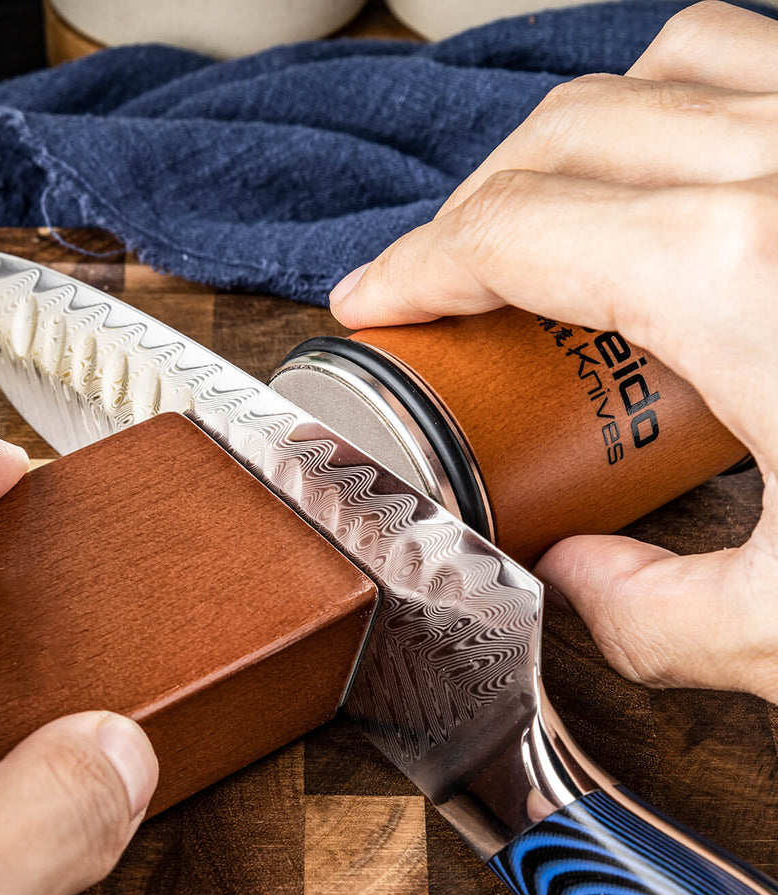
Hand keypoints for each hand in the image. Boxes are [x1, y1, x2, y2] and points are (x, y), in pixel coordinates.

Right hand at [329, 2, 777, 700]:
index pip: (511, 230)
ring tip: (554, 221)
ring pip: (669, 61)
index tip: (372, 299)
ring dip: (580, 137)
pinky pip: (772, 61)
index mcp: (745, 273)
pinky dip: (691, 108)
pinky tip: (687, 186)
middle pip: (566, 130)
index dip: (416, 266)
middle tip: (452, 282)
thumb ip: (659, 617)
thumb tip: (577, 583)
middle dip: (478, 203)